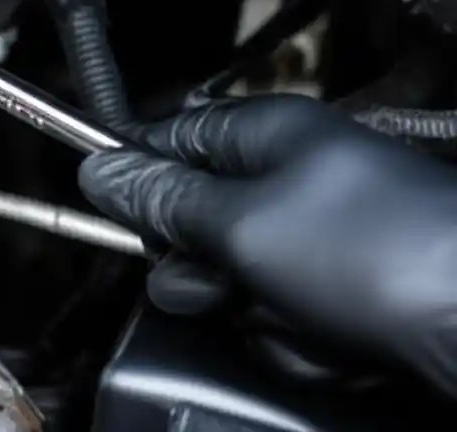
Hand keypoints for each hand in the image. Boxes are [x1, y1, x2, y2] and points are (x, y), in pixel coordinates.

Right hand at [80, 95, 456, 394]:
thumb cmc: (382, 252)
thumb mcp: (242, 222)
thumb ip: (162, 200)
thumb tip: (99, 169)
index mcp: (267, 136)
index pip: (167, 143)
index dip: (136, 185)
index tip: (114, 219)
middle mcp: (295, 182)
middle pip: (198, 228)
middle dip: (203, 272)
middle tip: (227, 282)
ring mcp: (326, 243)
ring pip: (240, 288)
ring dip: (260, 318)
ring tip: (308, 319)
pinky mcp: (352, 298)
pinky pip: (288, 325)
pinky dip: (305, 345)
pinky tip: (341, 344)